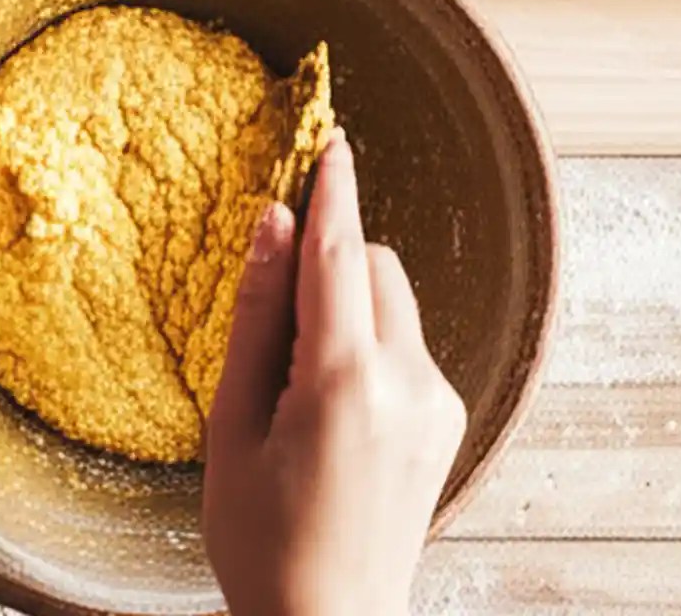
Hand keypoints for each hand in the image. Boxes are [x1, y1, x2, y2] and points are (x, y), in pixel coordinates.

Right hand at [202, 131, 466, 615]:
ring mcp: (437, 403)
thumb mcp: (233, 427)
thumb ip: (257, 319)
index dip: (332, 193)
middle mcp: (408, 383)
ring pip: (393, 305)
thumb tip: (272, 229)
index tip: (331, 142)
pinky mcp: (447, 419)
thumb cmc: (263, 539)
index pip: (339, 255)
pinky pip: (406, 346)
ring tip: (300, 381)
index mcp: (344, 382)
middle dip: (330, 263)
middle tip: (276, 321)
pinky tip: (333, 407)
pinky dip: (369, 344)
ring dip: (349, 306)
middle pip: (375, 268)